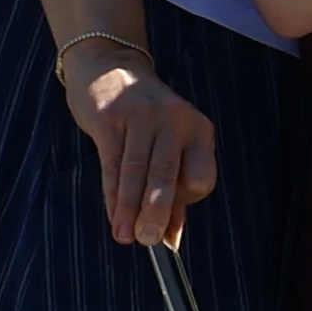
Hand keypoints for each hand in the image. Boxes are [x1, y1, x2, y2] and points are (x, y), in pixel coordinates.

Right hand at [59, 46, 219, 247]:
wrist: (111, 69)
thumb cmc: (146, 120)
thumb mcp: (169, 147)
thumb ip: (174, 195)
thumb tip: (171, 241)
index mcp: (198, 130)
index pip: (201, 175)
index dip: (186, 201)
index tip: (168, 221)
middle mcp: (175, 120)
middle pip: (166, 173)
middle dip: (156, 211)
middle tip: (147, 240)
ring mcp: (142, 116)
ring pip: (136, 171)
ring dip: (129, 208)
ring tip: (125, 236)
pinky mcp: (112, 117)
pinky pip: (112, 163)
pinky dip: (112, 194)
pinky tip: (113, 215)